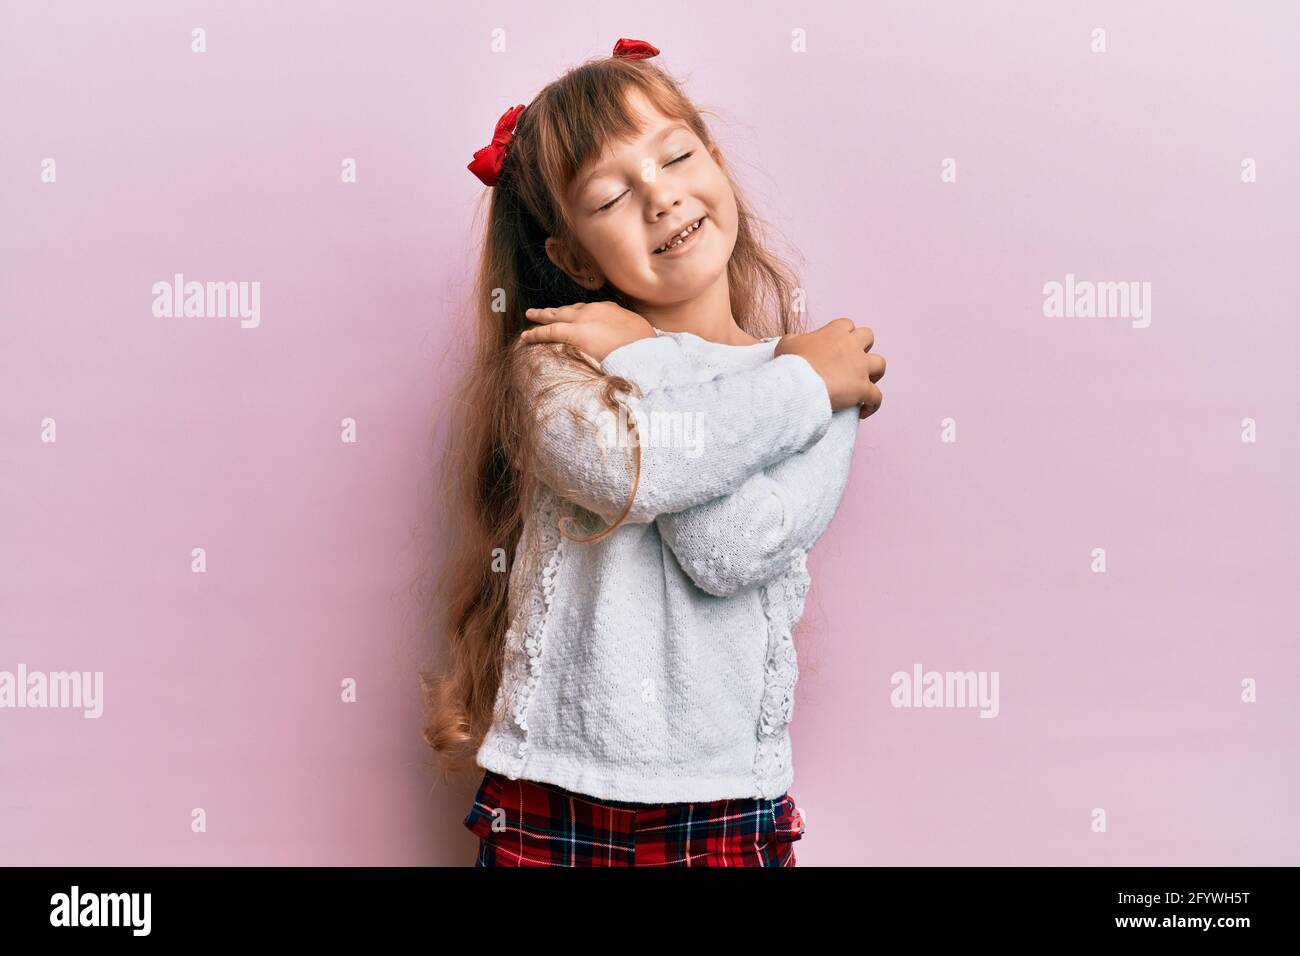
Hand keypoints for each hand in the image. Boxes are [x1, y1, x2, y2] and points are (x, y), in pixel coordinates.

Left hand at [521, 302, 655, 361]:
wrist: (643, 351)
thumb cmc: (646, 348)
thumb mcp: (639, 335)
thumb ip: (628, 336)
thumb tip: (629, 345)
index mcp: (610, 310)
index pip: (590, 309)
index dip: (578, 313)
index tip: (574, 316)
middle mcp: (594, 310)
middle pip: (570, 308)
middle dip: (556, 310)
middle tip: (542, 311)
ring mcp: (583, 320)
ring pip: (556, 315)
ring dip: (543, 316)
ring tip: (531, 316)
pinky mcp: (573, 332)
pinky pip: (549, 331)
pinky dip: (537, 333)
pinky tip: (526, 336)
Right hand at [774, 317, 885, 418]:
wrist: (799, 384)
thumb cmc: (791, 364)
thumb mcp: (786, 344)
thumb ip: (794, 340)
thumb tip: (794, 342)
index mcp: (835, 332)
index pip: (847, 325)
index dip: (844, 334)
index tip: (835, 344)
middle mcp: (852, 346)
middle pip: (868, 337)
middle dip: (863, 347)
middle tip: (851, 359)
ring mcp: (861, 368)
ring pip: (880, 365)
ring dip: (875, 373)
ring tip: (866, 382)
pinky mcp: (864, 389)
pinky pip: (877, 397)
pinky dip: (872, 404)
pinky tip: (863, 411)